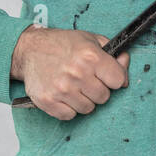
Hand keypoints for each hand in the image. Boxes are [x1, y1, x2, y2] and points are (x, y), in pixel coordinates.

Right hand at [11, 26, 129, 120]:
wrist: (30, 50)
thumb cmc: (62, 44)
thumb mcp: (90, 39)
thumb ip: (112, 53)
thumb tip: (125, 64)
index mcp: (90, 56)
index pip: (118, 80)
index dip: (114, 78)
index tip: (106, 75)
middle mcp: (77, 73)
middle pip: (104, 97)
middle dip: (98, 89)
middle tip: (87, 80)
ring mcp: (62, 89)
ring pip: (88, 109)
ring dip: (84, 100)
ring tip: (74, 86)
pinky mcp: (48, 101)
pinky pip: (70, 115)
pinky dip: (69, 108)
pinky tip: (64, 94)